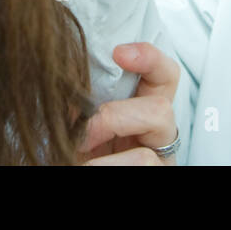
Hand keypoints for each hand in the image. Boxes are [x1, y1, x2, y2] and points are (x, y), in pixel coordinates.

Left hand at [79, 42, 179, 165]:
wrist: (74, 166)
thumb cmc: (79, 149)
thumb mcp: (82, 121)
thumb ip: (84, 104)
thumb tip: (66, 90)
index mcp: (142, 109)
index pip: (164, 75)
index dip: (149, 57)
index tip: (118, 53)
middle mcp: (157, 135)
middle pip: (161, 111)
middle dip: (113, 119)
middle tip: (82, 134)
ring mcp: (158, 162)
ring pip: (146, 158)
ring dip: (105, 161)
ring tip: (78, 160)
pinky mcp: (155, 176)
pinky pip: (137, 170)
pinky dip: (103, 168)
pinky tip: (86, 167)